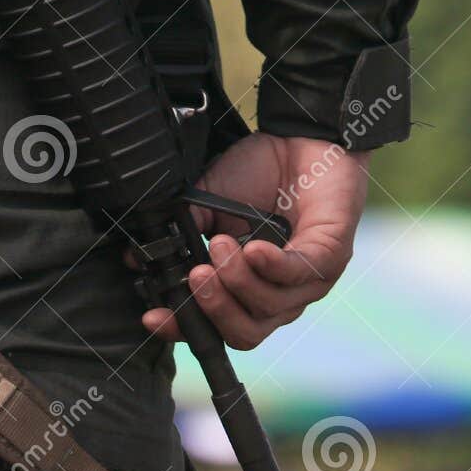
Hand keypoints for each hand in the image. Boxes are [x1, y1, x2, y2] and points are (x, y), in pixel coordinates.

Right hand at [143, 133, 368, 349]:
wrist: (301, 138)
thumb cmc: (259, 174)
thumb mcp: (210, 203)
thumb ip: (181, 231)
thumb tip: (140, 257)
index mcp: (247, 289)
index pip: (216, 328)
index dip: (184, 328)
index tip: (155, 316)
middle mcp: (277, 295)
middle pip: (244, 332)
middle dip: (214, 308)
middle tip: (196, 274)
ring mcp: (307, 282)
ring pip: (268, 307)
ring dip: (238, 280)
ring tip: (219, 243)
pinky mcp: (330, 257)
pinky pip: (299, 275)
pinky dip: (271, 266)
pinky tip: (253, 248)